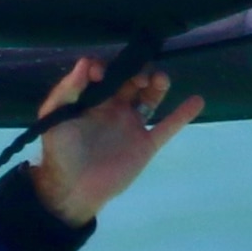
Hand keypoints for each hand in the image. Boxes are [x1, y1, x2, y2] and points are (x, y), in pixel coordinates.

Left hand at [27, 59, 203, 227]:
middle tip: (138, 77)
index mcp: (93, 100)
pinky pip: (167, 126)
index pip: (106, 74)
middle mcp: (114, 109)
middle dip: (137, 72)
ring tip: (160, 79)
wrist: (73, 188)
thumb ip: (67, 89)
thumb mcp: (54, 115)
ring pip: (151, 98)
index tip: (101, 73)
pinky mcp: (146, 144)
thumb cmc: (60, 151)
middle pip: (132, 82)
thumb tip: (85, 62)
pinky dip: (183, 114)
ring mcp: (132, 126)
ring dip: (158, 84)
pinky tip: (197, 100)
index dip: (106, 67)